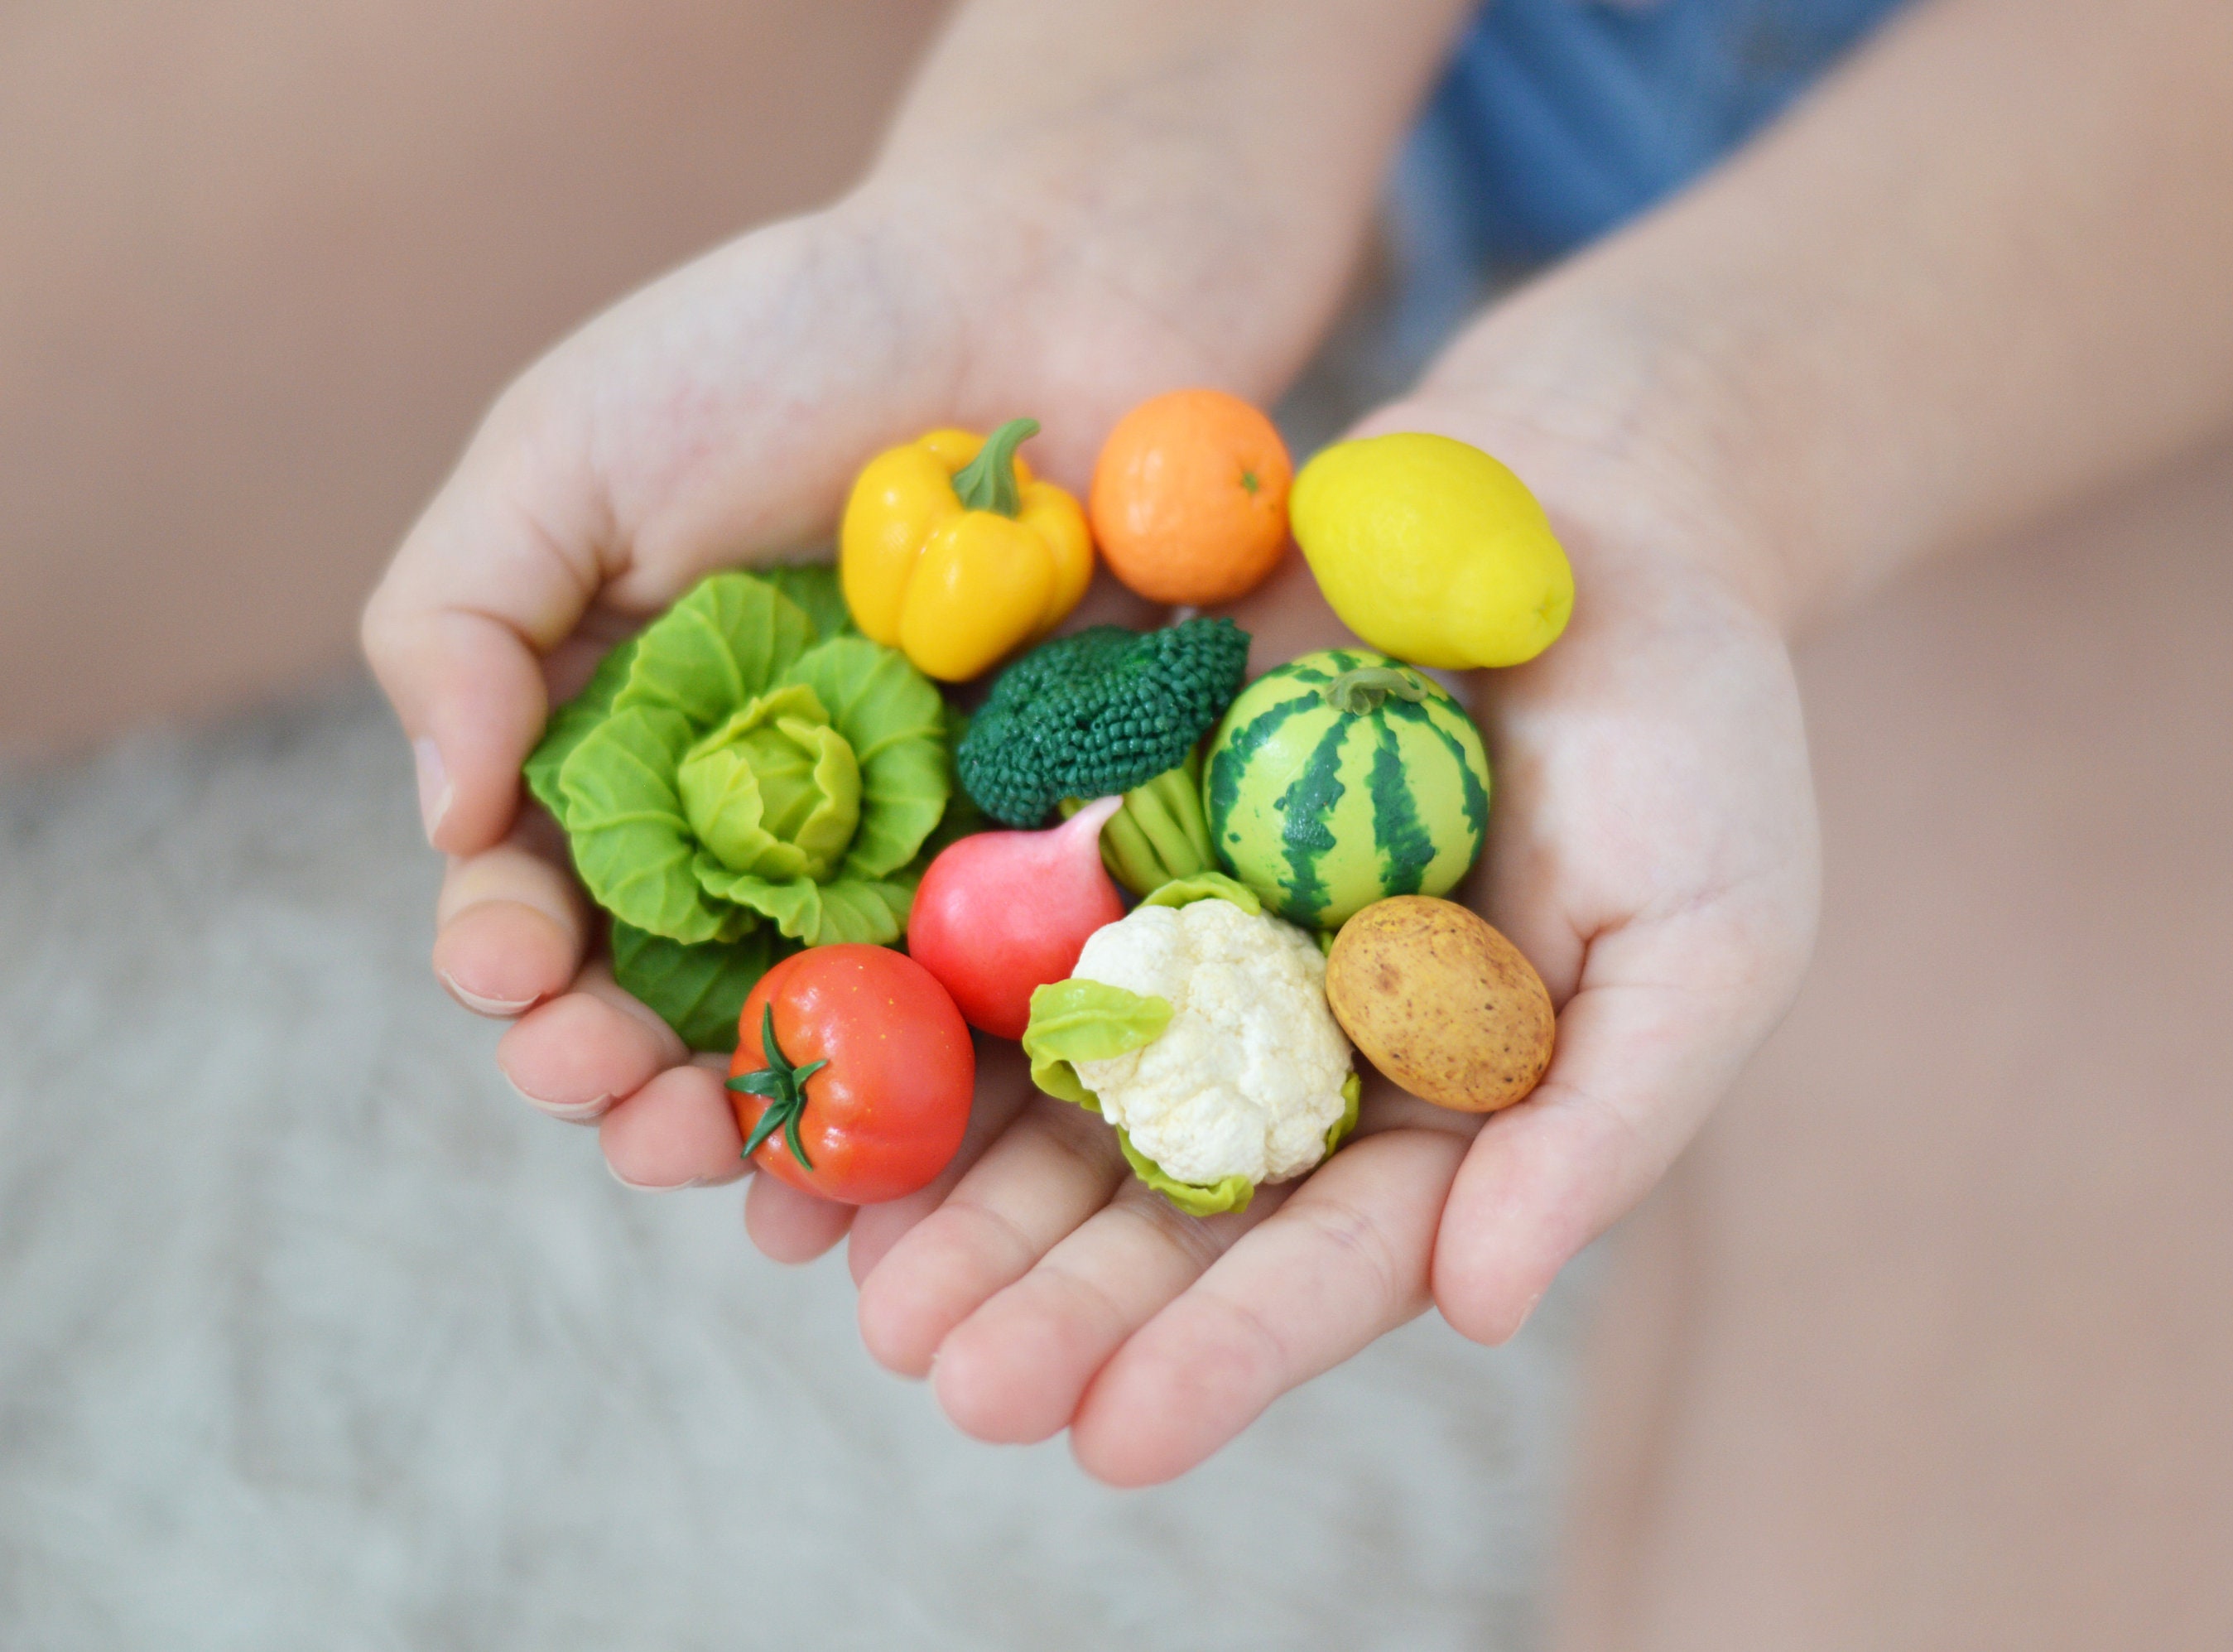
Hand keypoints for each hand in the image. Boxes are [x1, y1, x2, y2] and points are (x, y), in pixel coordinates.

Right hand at [363, 180, 1200, 1251]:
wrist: (1044, 284)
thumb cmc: (785, 346)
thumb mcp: (567, 451)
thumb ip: (459, 624)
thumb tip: (441, 822)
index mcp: (629, 754)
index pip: (542, 903)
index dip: (511, 965)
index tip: (515, 974)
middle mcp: (762, 836)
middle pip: (673, 1009)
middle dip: (629, 1086)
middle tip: (632, 1113)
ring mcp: (909, 862)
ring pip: (826, 1047)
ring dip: (772, 1135)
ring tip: (745, 1180)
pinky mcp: (1051, 863)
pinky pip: (996, 1014)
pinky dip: (948, 1109)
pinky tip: (900, 1176)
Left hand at [820, 390, 1821, 1483]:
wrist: (1581, 511)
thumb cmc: (1693, 734)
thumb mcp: (1710, 929)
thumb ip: (1604, 1122)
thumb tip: (1479, 1311)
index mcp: (1443, 1115)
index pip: (1332, 1259)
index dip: (1227, 1351)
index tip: (1113, 1439)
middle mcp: (1300, 1055)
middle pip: (1165, 1204)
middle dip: (1057, 1300)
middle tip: (948, 1386)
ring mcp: (1195, 941)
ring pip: (1059, 1093)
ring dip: (959, 1195)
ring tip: (854, 1290)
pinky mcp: (1112, 828)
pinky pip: (999, 932)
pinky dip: (911, 1013)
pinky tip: (814, 1087)